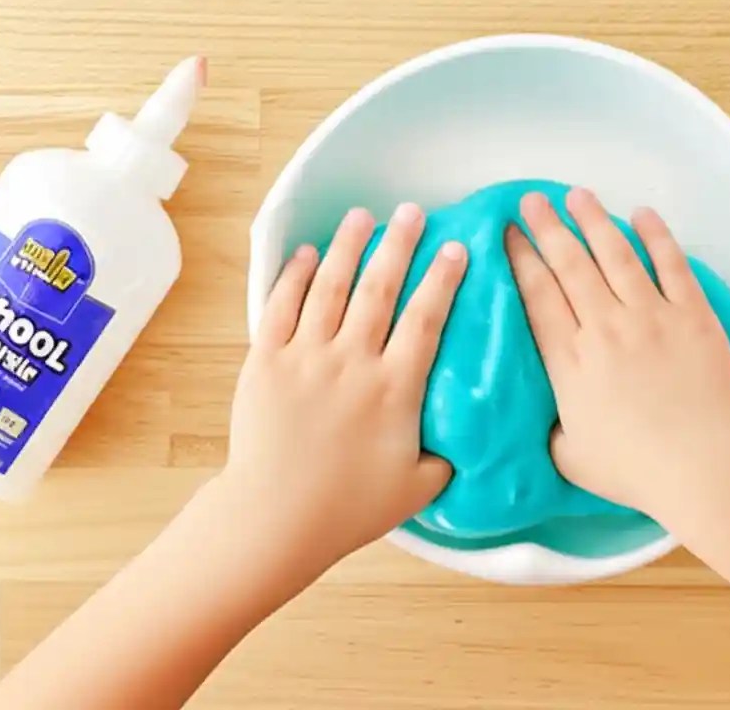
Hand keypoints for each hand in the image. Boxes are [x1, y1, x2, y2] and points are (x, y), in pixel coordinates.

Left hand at [222, 202, 466, 596]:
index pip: (426, 319)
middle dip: (399, 244)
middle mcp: (352, 362)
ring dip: (348, 247)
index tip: (456, 248)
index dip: (443, 279)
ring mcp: (305, 358)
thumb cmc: (350, 508)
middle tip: (412, 212)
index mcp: (394, 388)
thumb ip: (445, 458)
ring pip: (330, 286)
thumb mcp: (417, 488)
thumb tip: (463, 441)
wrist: (275, 517)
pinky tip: (306, 253)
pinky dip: (293, 276)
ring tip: (362, 217)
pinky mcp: (265, 363)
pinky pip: (281, 307)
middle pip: (379, 288)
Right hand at [505, 188, 729, 525]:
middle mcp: (605, 328)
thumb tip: (548, 419)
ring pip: (615, 255)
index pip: (538, 297)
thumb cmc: (634, 470)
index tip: (508, 232)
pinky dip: (656, 236)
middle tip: (532, 199)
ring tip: (577, 195)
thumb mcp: (570, 457)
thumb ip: (553, 430)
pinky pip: (671, 265)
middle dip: (548, 227)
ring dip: (593, 221)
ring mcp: (651, 316)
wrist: (702, 464)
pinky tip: (642, 214)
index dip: (520, 260)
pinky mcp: (693, 316)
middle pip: (570, 265)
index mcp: (570, 361)